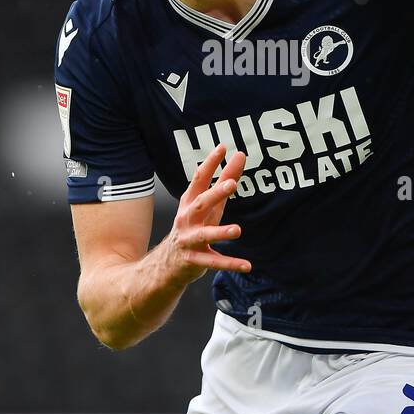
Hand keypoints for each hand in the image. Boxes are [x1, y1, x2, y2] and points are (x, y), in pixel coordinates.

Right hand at [162, 144, 250, 285]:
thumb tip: (240, 155)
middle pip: (200, 204)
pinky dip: (230, 263)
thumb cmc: (194, 227)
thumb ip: (225, 180)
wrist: (167, 264)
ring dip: (220, 232)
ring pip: (204, 235)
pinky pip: (213, 262)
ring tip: (237, 230)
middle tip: (232, 184)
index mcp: (190, 203)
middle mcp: (187, 219)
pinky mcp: (194, 260)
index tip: (222, 148)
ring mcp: (189, 240)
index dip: (210, 163)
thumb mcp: (210, 205)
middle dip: (215, 194)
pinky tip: (247, 265)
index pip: (199, 179)